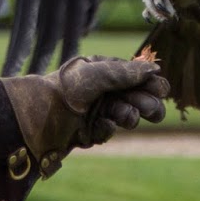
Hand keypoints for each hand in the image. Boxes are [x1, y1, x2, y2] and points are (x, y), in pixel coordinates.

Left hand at [1, 56, 168, 175]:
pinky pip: (107, 131)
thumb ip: (127, 72)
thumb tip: (155, 68)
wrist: (38, 117)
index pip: (136, 76)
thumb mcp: (98, 74)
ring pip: (125, 115)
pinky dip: (106, 129)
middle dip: (146, 103)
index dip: (150, 83)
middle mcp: (101, 90)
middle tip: (154, 111)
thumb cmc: (67, 89)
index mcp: (103, 71)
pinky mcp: (88, 131)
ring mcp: (95, 111)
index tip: (160, 90)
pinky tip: (100, 126)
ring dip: (129, 115)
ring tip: (127, 117)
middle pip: (135, 98)